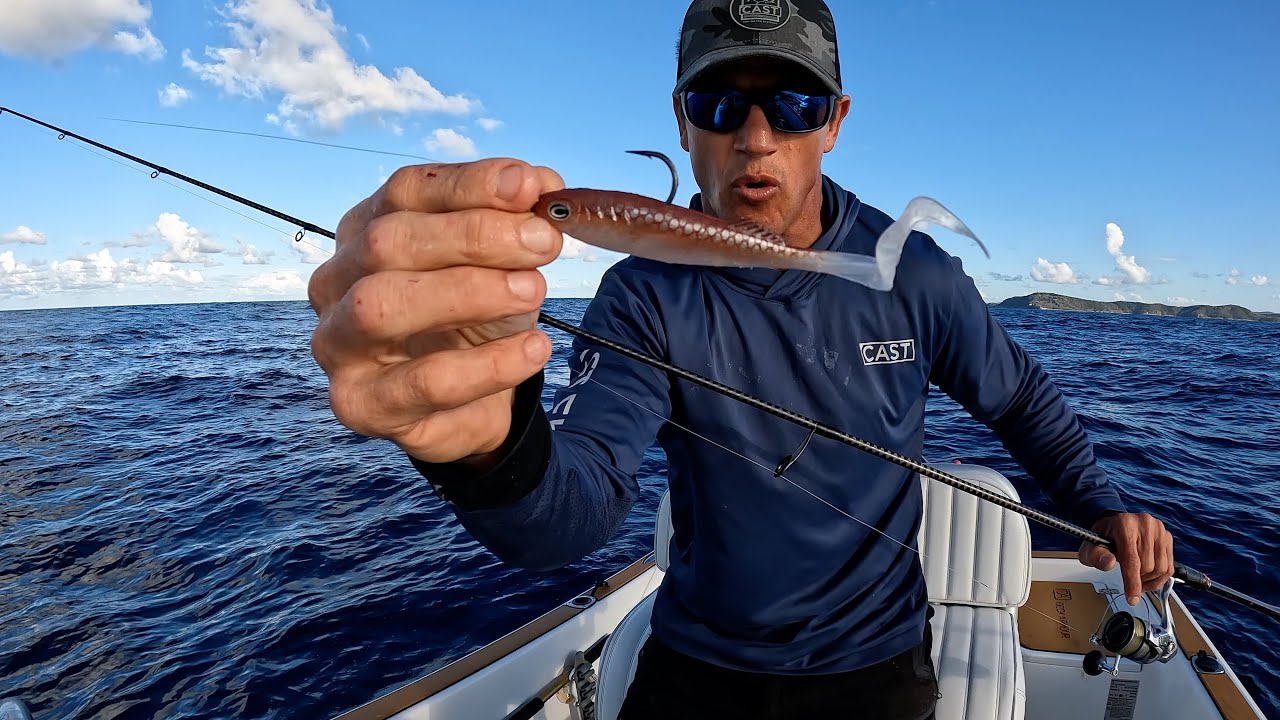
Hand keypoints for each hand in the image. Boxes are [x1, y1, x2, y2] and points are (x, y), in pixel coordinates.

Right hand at [309, 159, 564, 463]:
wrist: (480, 402)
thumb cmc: (481, 318)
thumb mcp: (505, 263)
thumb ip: (515, 220)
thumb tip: (538, 181)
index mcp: (365, 231)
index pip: (405, 191)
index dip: (467, 184)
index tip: (528, 187)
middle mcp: (337, 282)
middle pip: (388, 242)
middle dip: (473, 237)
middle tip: (543, 244)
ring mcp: (338, 344)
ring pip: (383, 306)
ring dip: (468, 293)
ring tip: (534, 291)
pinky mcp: (358, 404)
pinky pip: (422, 382)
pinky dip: (487, 364)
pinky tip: (534, 349)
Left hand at [1078, 512, 1174, 605]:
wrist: (1114, 526)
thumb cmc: (1103, 538)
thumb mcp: (1091, 547)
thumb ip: (1096, 557)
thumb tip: (1109, 563)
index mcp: (1125, 525)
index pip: (1132, 560)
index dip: (1132, 583)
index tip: (1132, 599)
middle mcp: (1145, 524)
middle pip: (1148, 566)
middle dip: (1138, 580)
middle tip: (1129, 583)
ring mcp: (1159, 530)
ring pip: (1161, 568)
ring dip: (1150, 581)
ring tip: (1138, 579)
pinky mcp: (1167, 537)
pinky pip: (1169, 566)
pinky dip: (1160, 578)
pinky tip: (1148, 578)